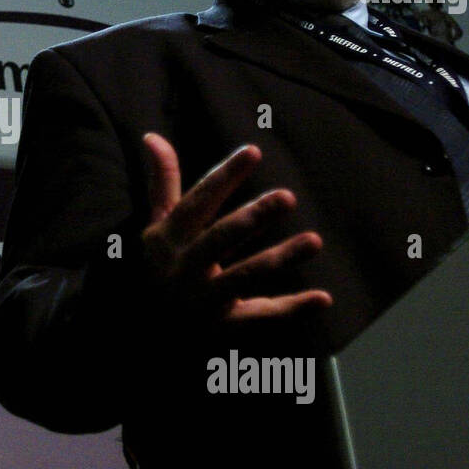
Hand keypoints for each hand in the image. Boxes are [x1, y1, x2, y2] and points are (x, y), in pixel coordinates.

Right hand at [141, 133, 331, 320]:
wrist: (145, 332)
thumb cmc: (158, 267)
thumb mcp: (157, 226)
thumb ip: (163, 181)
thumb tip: (153, 136)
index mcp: (169, 238)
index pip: (199, 201)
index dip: (225, 176)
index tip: (253, 151)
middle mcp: (184, 266)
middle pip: (221, 238)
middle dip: (253, 217)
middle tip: (287, 196)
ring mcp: (203, 298)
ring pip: (245, 276)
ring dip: (280, 258)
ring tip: (315, 240)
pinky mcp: (224, 326)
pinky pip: (261, 317)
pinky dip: (292, 309)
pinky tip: (322, 297)